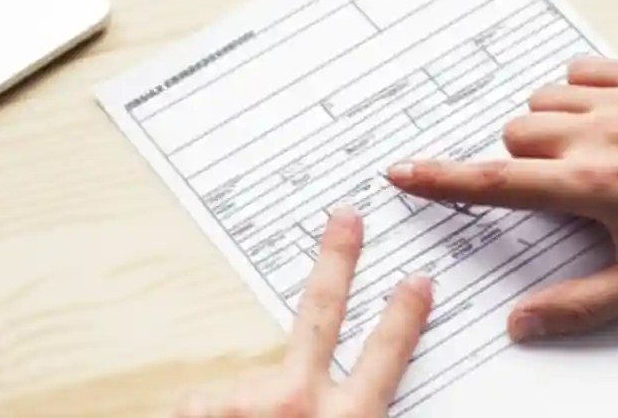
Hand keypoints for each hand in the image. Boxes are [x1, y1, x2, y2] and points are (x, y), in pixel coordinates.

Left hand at [174, 209, 431, 417]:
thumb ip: (341, 412)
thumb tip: (345, 401)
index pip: (387, 361)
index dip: (402, 320)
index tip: (415, 281)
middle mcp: (300, 402)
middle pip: (323, 315)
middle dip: (337, 262)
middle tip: (344, 218)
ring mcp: (249, 399)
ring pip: (248, 387)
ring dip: (241, 411)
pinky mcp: (202, 403)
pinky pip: (205, 405)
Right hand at [387, 57, 617, 341]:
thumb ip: (580, 305)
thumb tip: (522, 322)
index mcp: (592, 186)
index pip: (495, 182)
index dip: (439, 178)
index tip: (402, 171)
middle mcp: (598, 136)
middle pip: (513, 137)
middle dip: (518, 163)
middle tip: (556, 189)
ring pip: (539, 103)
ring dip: (543, 129)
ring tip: (580, 154)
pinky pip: (578, 71)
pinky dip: (573, 92)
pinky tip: (598, 118)